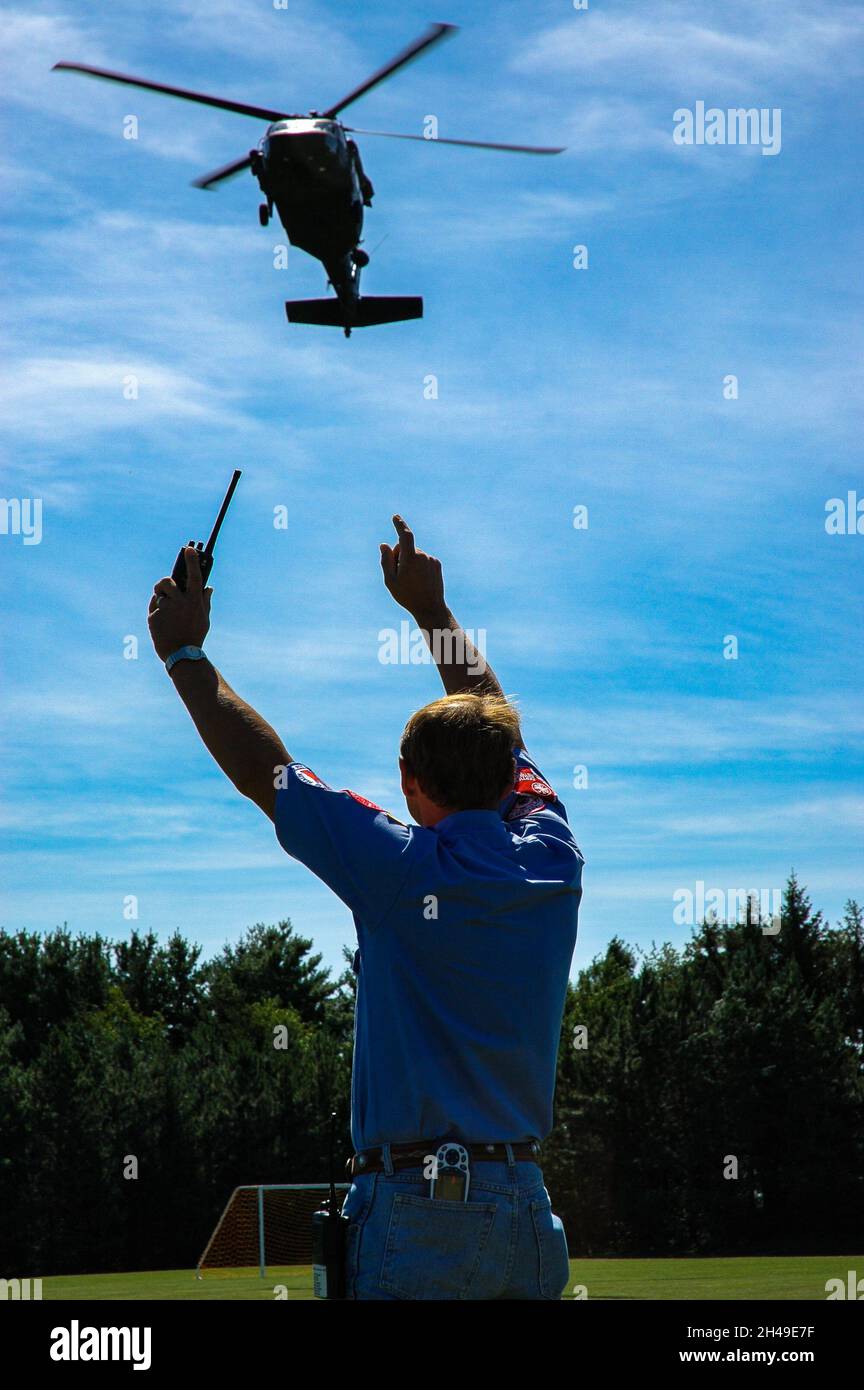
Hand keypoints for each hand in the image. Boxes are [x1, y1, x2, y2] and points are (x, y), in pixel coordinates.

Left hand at [148, 546, 212, 662]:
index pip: (194, 576)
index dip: (192, 561)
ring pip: (158, 595)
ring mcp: (166, 609)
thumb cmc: (194, 636)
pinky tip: (163, 625)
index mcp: (194, 601)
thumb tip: (209, 588)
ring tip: (166, 611)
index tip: (188, 550)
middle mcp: (180, 603)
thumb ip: (205, 601)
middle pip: (168, 581)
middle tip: (164, 588)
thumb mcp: (204, 619)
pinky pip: (153, 609)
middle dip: (164, 583)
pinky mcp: (154, 617)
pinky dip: (157, 614)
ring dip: (160, 600)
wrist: (180, 655)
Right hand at [379, 515, 445, 620]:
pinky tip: (419, 580)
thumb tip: (384, 544)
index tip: (395, 517)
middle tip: (400, 576)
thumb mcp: (390, 581)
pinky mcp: (437, 564)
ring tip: (411, 581)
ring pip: (414, 554)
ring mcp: (431, 559)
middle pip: (405, 548)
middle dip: (399, 556)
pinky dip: (418, 565)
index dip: (400, 525)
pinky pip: (423, 559)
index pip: (405, 536)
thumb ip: (386, 561)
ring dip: (409, 562)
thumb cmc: (407, 596)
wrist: (430, 608)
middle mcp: (423, 556)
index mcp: (411, 559)